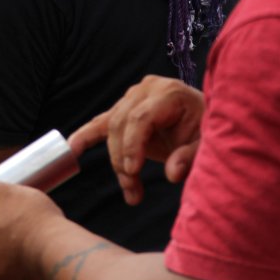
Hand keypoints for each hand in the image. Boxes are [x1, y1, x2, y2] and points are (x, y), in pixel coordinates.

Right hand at [69, 76, 204, 205]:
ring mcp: (133, 96)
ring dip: (116, 162)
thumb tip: (172, 173)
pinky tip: (72, 149)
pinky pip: (100, 123)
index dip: (133, 145)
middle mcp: (147, 89)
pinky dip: (85, 136)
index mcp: (169, 93)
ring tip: (131, 191)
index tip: (134, 173)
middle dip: (123, 160)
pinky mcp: (124, 108)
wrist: (205, 120)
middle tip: (133, 189)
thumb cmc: (207, 131)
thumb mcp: (207, 145)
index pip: (141, 118)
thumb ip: (191, 157)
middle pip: (121, 124)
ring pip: (110, 128)